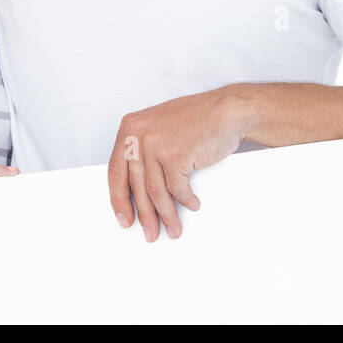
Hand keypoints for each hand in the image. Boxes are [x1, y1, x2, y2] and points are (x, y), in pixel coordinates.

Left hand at [108, 86, 249, 241]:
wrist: (226, 110)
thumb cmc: (197, 118)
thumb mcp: (158, 127)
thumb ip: (142, 149)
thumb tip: (137, 188)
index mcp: (129, 128)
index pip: (116, 171)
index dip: (119, 199)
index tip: (124, 217)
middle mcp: (138, 135)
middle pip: (135, 186)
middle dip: (144, 215)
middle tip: (150, 232)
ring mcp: (155, 146)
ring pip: (156, 193)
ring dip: (166, 216)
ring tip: (173, 229)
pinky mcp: (175, 157)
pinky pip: (177, 190)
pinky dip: (186, 201)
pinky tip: (192, 204)